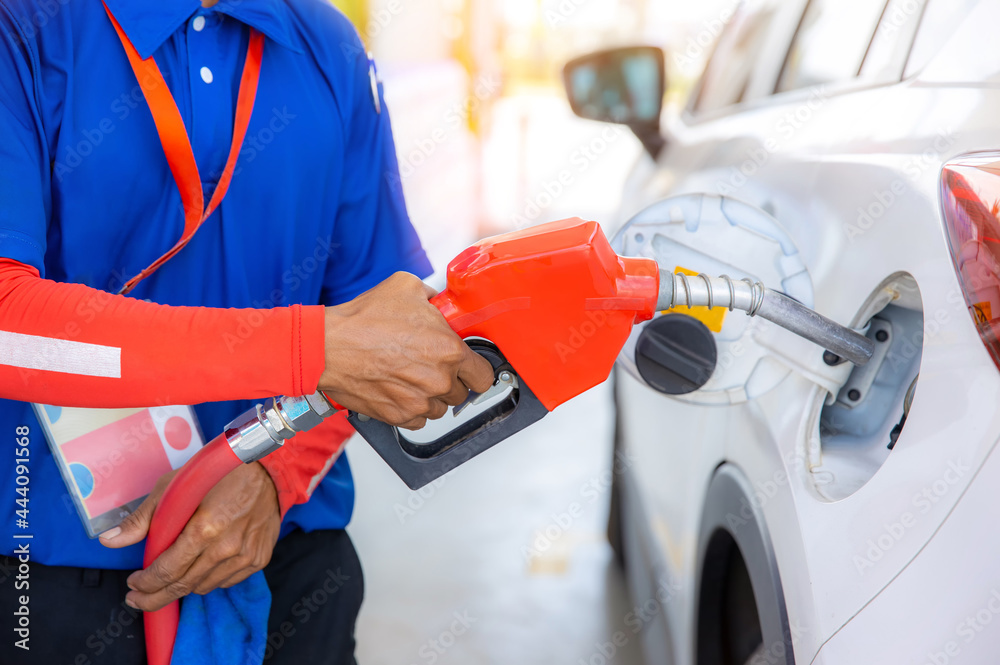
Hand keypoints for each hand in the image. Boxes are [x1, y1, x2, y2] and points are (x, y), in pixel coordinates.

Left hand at [98, 462, 280, 611]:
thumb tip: (109, 541)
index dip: (145, 584)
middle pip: (183, 586)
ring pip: (203, 587)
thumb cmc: (217, 475)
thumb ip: (141, 519)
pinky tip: (199, 567)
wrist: (267, 472)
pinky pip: (225, 581)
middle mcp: (226, 548)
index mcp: (204, 529)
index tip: (133, 585)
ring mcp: (245, 556)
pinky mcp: (258, 558)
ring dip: (182, 586)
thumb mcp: (173, 488)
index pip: (167, 572)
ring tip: (170, 578)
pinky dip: (208, 579)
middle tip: (138, 598)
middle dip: (155, 597)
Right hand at [320, 272, 494, 429]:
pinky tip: (398, 390)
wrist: (328, 346)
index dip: (476, 371)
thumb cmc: (363, 319)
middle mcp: (439, 380)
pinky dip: (410, 409)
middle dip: (448, 379)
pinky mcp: (398, 416)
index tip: (471, 370)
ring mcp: (419, 402)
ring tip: (409, 377)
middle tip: (427, 365)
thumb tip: (438, 301)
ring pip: (439, 408)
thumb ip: (432, 297)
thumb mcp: (407, 288)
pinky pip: (417, 420)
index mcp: (449, 350)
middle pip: (460, 392)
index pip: (483, 376)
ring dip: (430, 396)